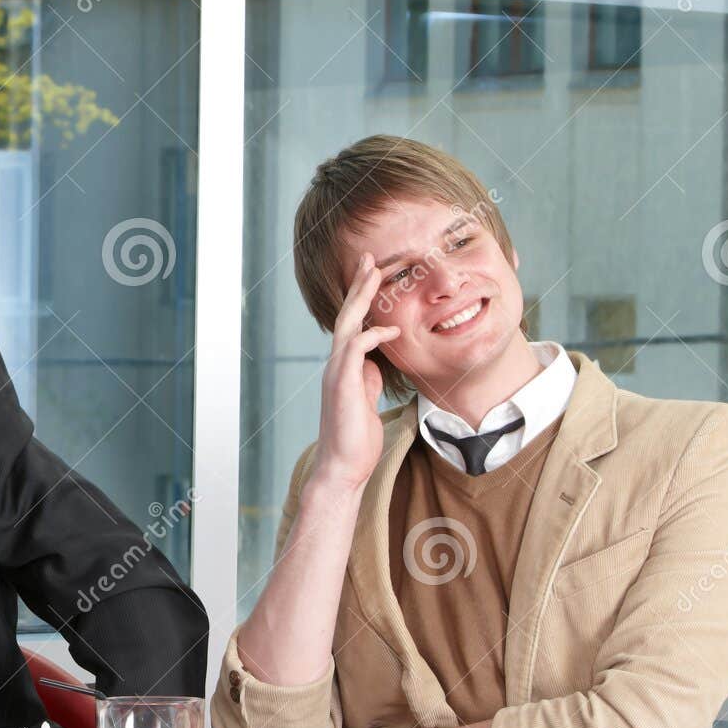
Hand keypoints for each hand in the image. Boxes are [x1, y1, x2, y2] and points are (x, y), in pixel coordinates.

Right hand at [314, 252, 400, 490]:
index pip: (352, 325)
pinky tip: (392, 329)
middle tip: (370, 259)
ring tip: (374, 274)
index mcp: (342, 367)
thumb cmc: (356, 439)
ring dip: (361, 298)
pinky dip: (374, 335)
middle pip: (346, 316)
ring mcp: (336, 373)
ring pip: (347, 325)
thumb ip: (367, 378)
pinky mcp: (343, 384)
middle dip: (359, 286)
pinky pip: (356, 349)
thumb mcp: (367, 401)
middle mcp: (335, 365)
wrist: (342, 467)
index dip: (361, 300)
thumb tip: (373, 364)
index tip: (373, 275)